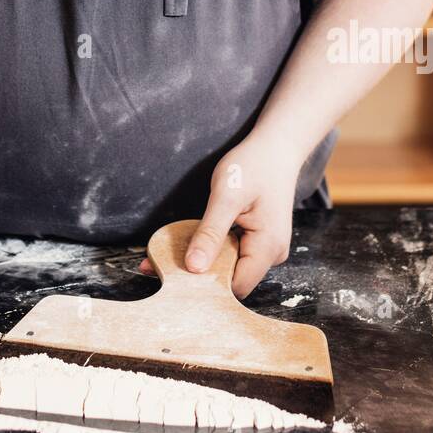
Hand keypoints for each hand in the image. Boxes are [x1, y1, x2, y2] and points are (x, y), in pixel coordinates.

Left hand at [138, 135, 300, 298]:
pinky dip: (213, 250)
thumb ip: (210, 232)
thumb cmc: (254, 165)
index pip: (234, 286)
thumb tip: (194, 267)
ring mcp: (267, 248)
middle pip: (232, 280)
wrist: (277, 146)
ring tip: (166, 255)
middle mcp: (272, 254)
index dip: (204, 285)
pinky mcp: (259, 240)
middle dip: (197, 274)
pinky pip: (234, 253)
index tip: (170, 277)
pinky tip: (192, 242)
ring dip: (203, 261)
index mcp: (268, 247)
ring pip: (231, 267)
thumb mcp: (227, 195)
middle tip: (154, 263)